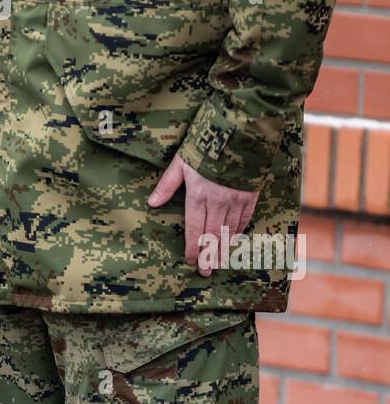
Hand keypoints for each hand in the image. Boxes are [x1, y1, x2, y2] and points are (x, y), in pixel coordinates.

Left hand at [147, 154, 258, 275]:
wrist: (238, 131)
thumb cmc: (204, 145)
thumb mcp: (181, 162)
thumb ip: (167, 184)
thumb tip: (152, 203)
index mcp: (198, 195)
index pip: (194, 229)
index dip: (193, 247)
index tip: (190, 261)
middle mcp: (218, 201)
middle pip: (212, 235)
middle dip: (208, 255)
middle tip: (206, 273)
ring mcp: (236, 199)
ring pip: (229, 231)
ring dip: (223, 249)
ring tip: (219, 264)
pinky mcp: (250, 194)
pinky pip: (245, 219)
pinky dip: (239, 232)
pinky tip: (235, 241)